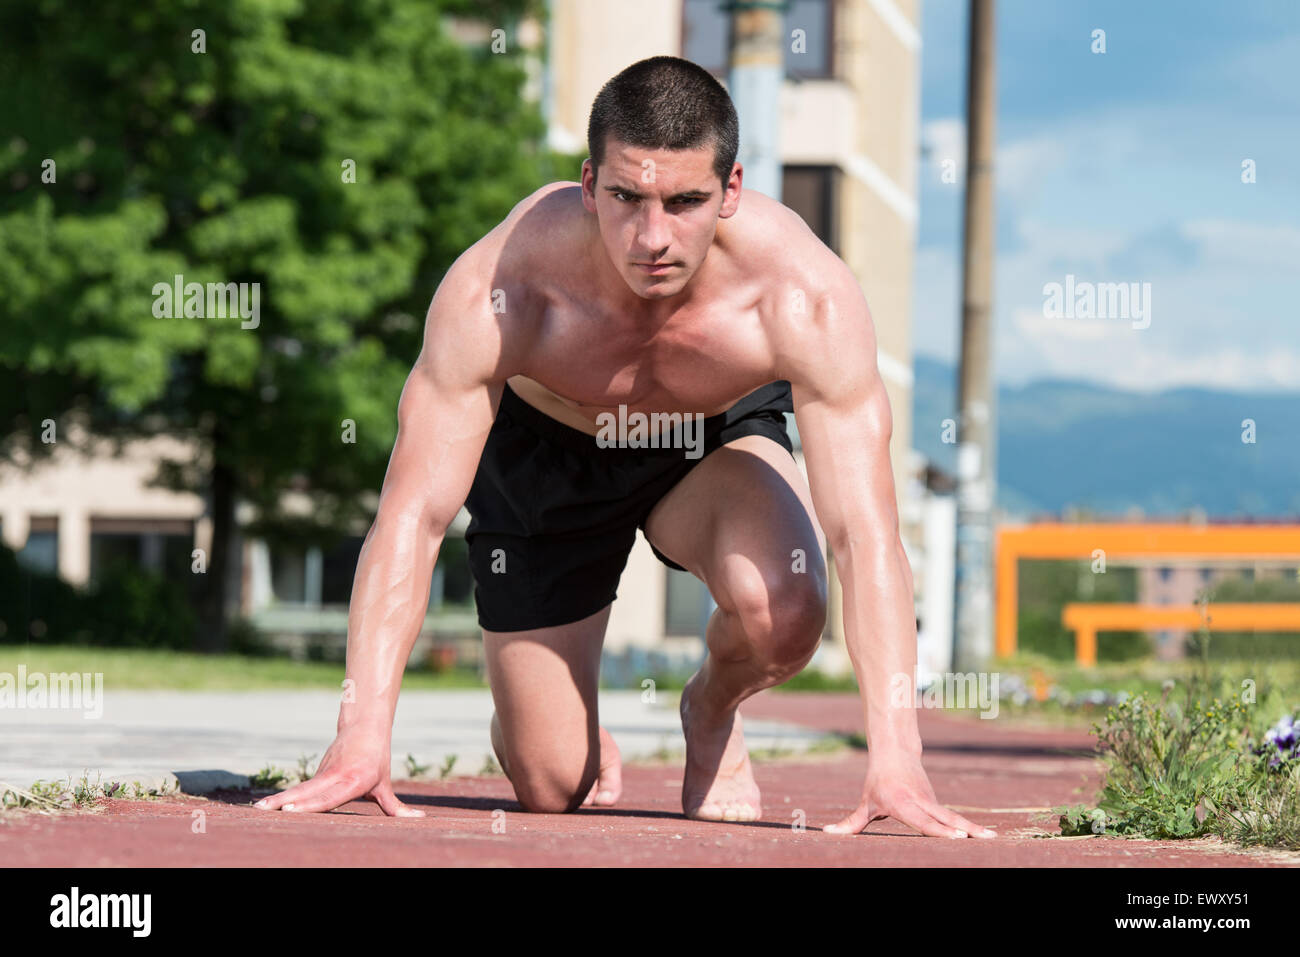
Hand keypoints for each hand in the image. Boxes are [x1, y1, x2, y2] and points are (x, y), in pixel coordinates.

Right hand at [253, 724, 424, 816]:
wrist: (364, 728)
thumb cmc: (377, 760)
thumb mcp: (385, 784)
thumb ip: (397, 807)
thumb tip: (420, 817)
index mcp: (354, 781)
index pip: (331, 796)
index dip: (312, 803)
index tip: (291, 809)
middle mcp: (336, 776)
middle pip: (308, 791)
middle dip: (286, 802)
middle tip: (266, 810)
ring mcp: (323, 773)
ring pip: (300, 788)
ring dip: (279, 799)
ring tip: (258, 809)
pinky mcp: (317, 774)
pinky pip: (301, 789)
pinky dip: (284, 797)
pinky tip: (266, 807)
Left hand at [823, 749, 994, 837]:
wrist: (895, 751)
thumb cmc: (878, 781)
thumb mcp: (865, 802)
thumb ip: (851, 823)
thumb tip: (828, 834)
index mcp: (903, 804)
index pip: (924, 821)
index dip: (940, 830)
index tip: (957, 837)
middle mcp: (921, 802)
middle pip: (946, 819)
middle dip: (965, 829)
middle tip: (984, 838)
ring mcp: (932, 801)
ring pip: (953, 816)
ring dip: (973, 828)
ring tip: (992, 839)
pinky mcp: (937, 801)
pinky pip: (953, 817)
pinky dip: (968, 826)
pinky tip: (984, 836)